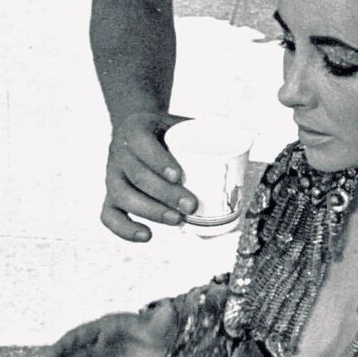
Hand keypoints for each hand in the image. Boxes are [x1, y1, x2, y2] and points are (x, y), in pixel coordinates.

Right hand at [103, 111, 197, 242]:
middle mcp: (118, 152)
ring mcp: (111, 176)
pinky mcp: (109, 196)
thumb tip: (248, 140)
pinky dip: (124, 229)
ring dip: (151, 212)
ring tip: (178, 220)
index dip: (159, 162)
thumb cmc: (168, 130)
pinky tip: (147, 235)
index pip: (142, 145)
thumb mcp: (181, 120)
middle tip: (192, 204)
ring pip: (122, 197)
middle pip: (137, 176)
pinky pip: (108, 216)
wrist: (136, 130)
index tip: (180, 176)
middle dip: (165, 194)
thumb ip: (208, 127)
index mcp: (135, 129)